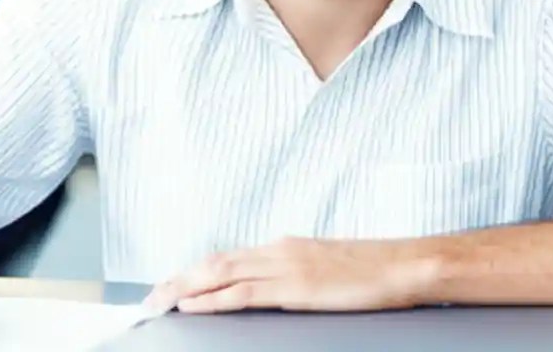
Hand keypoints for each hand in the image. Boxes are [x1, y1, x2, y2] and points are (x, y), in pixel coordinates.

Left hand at [145, 236, 441, 313]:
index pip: (227, 259)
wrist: (403, 265)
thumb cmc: (370, 271)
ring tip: (158, 302)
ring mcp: (284, 267)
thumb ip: (295, 275)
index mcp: (282, 247)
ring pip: (219, 275)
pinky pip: (243, 293)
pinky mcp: (294, 287)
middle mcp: (276, 251)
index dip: (194, 273)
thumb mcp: (324, 269)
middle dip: (177, 281)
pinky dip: (211, 299)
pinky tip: (192, 306)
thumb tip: (275, 289)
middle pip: (213, 264)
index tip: (170, 286)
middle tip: (149, 298)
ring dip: (183, 289)